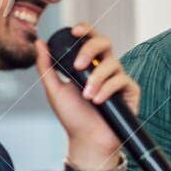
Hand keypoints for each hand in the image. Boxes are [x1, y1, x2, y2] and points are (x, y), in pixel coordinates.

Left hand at [35, 23, 139, 160]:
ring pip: (112, 63)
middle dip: (90, 49)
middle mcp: (105, 67)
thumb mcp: (54, 90)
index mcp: (88, 64)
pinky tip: (99, 101)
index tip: (74, 31)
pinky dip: (108, 90)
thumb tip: (40, 43)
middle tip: (78, 67)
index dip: (85, 30)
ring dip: (96, 79)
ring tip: (87, 97)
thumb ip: (47, 67)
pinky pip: (122, 80)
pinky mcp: (130, 90)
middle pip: (104, 42)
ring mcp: (119, 78)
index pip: (89, 39)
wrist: (88, 140)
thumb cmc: (72, 117)